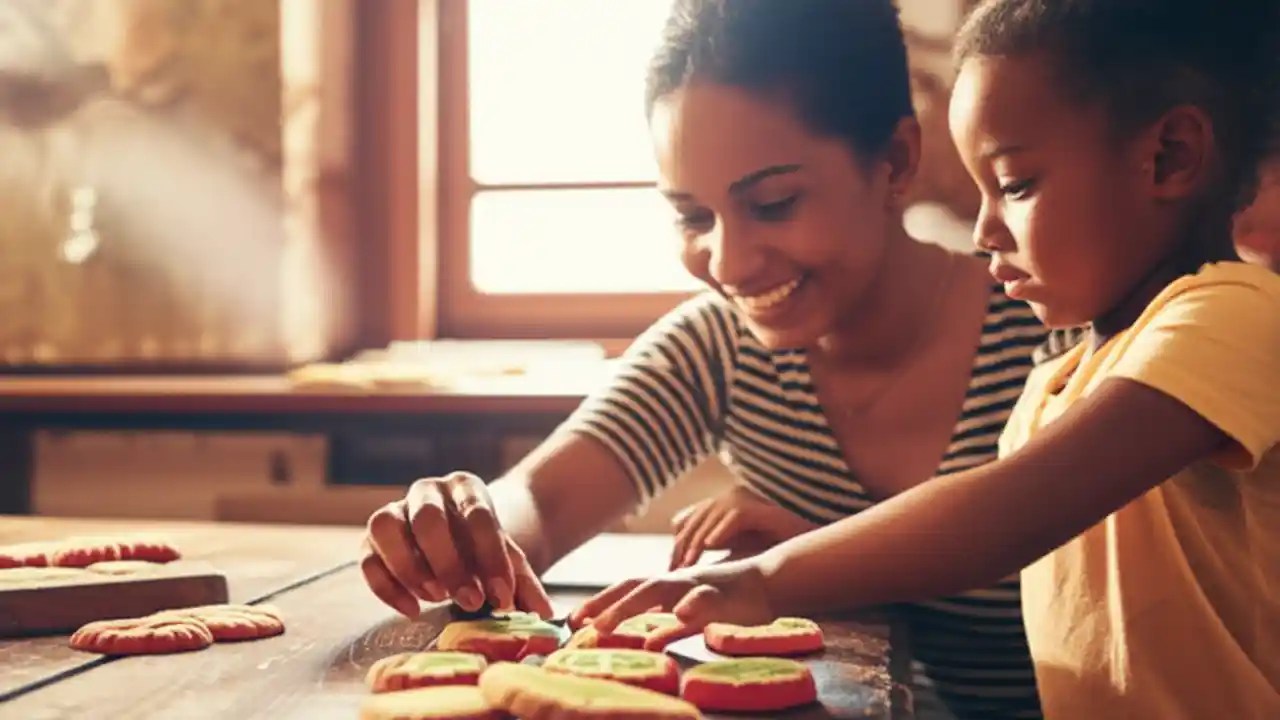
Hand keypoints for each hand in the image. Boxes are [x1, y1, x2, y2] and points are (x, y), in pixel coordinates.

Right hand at [360, 471, 552, 619]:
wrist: (460, 539)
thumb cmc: (484, 549)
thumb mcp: (508, 560)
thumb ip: (524, 583)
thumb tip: (544, 613)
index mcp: (466, 488)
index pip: (477, 515)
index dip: (490, 557)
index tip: (502, 597)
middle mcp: (427, 491)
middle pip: (428, 518)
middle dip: (449, 564)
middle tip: (470, 601)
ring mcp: (395, 510)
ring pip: (385, 527)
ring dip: (410, 567)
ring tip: (437, 598)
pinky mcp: (372, 539)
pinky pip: (367, 557)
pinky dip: (386, 586)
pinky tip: (413, 609)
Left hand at [569, 560, 774, 650]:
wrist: (769, 583)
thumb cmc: (727, 599)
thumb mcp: (691, 608)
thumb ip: (667, 620)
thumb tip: (641, 637)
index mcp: (668, 585)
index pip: (628, 588)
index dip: (600, 600)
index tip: (573, 618)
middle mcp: (677, 582)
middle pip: (635, 587)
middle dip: (604, 604)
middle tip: (578, 624)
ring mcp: (697, 587)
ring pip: (658, 591)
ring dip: (628, 607)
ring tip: (603, 626)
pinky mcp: (721, 598)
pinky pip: (699, 603)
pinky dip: (682, 612)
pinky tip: (668, 625)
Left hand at [670, 486, 817, 569]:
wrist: (805, 546)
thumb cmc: (770, 549)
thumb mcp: (735, 550)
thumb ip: (713, 550)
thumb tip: (683, 565)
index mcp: (720, 508)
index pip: (687, 522)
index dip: (678, 545)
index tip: (671, 570)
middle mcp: (729, 499)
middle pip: (695, 519)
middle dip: (684, 546)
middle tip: (676, 569)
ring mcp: (746, 500)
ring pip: (711, 517)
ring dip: (698, 541)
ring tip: (689, 563)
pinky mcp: (760, 507)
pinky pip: (736, 516)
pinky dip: (722, 530)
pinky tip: (712, 546)